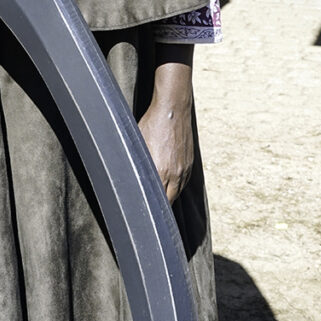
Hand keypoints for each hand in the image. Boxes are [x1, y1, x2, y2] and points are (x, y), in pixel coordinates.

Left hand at [138, 45, 194, 205]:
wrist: (173, 108)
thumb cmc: (152, 123)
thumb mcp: (138, 144)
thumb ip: (138, 164)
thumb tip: (130, 176)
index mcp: (160, 170)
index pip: (156, 200)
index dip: (147, 207)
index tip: (141, 212)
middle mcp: (175, 174)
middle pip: (168, 201)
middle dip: (159, 206)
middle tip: (148, 210)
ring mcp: (184, 169)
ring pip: (177, 193)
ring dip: (168, 196)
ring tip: (158, 200)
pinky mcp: (190, 163)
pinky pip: (183, 183)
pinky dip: (176, 187)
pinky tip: (168, 184)